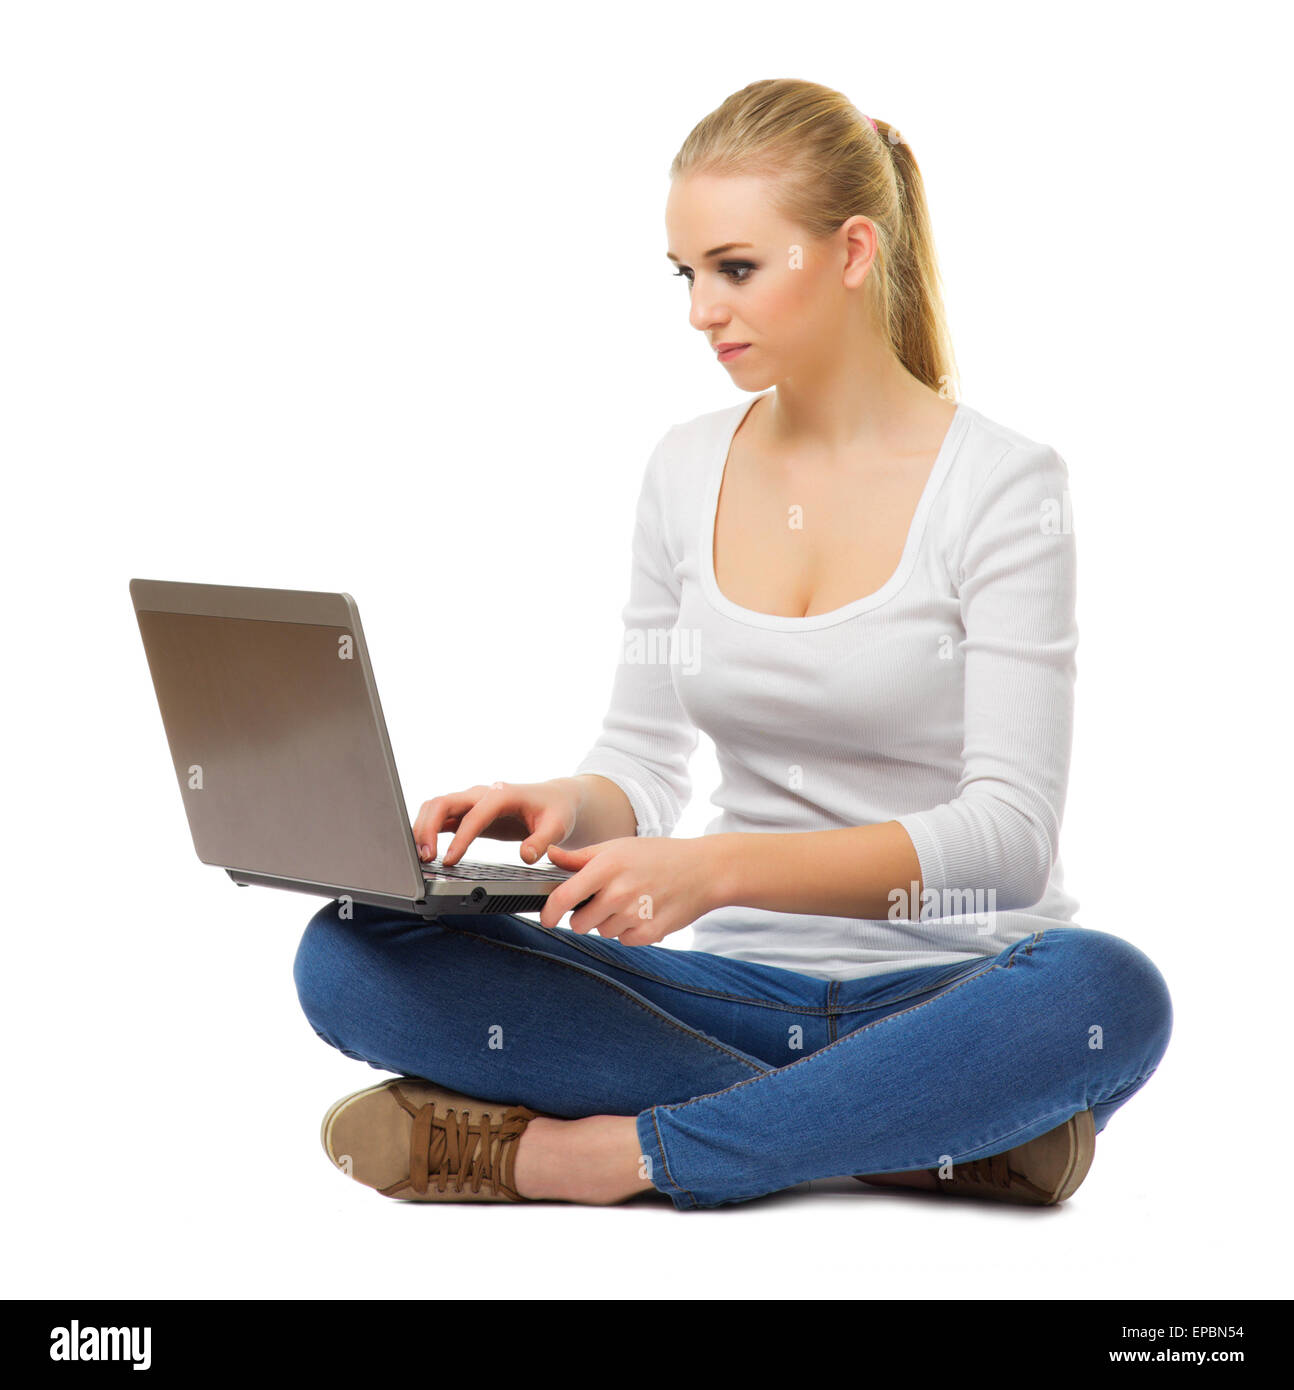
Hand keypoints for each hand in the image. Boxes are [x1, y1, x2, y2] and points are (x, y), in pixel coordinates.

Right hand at [412, 779, 582, 865]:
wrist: (555, 800)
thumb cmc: (556, 811)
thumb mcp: (557, 827)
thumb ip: (542, 841)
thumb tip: (526, 856)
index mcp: (502, 794)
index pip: (474, 815)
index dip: (460, 838)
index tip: (449, 861)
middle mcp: (482, 794)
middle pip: (444, 803)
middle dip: (428, 828)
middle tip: (424, 857)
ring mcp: (473, 802)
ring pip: (436, 807)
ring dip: (423, 828)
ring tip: (421, 856)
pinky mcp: (468, 813)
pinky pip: (441, 817)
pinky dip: (428, 830)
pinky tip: (424, 850)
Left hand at [540, 836, 722, 943]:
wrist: (703, 870)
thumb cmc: (657, 855)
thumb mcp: (617, 847)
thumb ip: (580, 857)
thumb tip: (548, 855)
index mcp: (607, 866)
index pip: (563, 897)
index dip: (549, 913)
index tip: (546, 919)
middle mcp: (619, 892)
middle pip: (579, 923)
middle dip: (584, 916)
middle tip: (603, 901)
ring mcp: (635, 915)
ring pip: (603, 932)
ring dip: (610, 922)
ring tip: (631, 901)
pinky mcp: (650, 933)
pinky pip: (624, 940)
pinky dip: (629, 931)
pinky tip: (644, 912)